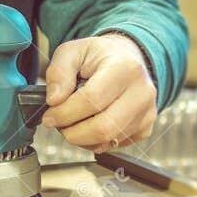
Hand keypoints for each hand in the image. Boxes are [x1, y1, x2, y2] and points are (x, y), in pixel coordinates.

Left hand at [41, 34, 156, 151]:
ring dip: (81, 138)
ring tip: (73, 122)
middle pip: (103, 128)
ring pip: (108, 140)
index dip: (65, 113)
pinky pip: (114, 145)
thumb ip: (59, 72)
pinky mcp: (146, 128)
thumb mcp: (72, 51)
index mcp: (124, 67)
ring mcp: (147, 112)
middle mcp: (142, 92)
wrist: (127, 57)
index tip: (49, 117)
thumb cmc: (99, 55)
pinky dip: (94, 142)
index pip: (92, 100)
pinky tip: (89, 125)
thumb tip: (54, 100)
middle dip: (72, 132)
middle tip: (59, 124)